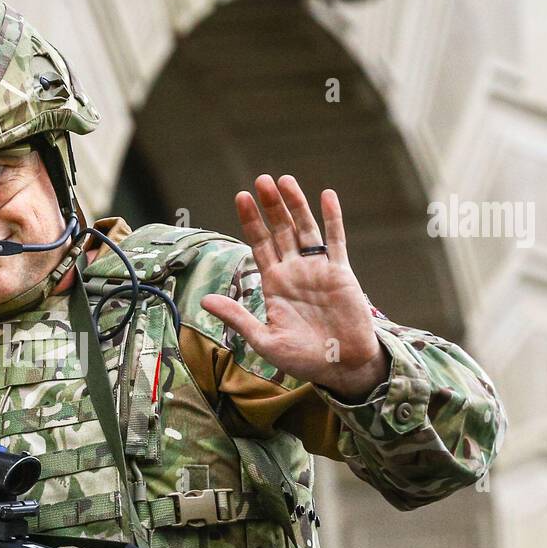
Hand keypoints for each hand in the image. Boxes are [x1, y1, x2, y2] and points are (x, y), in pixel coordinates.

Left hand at [201, 174, 388, 402]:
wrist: (342, 367)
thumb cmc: (302, 358)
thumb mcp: (264, 340)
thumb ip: (237, 317)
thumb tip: (204, 301)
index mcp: (273, 284)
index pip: (259, 244)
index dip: (250, 221)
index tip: (241, 197)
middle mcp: (294, 271)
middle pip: (280, 230)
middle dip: (270, 206)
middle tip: (261, 180)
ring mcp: (318, 270)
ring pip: (305, 229)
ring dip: (296, 205)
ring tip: (284, 180)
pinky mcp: (341, 273)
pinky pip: (336, 240)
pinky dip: (332, 218)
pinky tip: (326, 196)